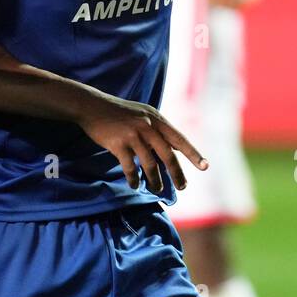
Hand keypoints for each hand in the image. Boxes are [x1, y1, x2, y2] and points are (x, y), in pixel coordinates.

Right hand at [76, 97, 206, 192]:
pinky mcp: (118, 144)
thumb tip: (173, 150)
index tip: (205, 167)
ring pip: (150, 164)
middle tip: (182, 187)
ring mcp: (132, 134)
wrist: (91, 106)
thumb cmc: (118, 112)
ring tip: (157, 190)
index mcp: (155, 118)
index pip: (179, 139)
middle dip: (177, 174)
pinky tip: (135, 185)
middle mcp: (147, 126)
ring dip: (155, 180)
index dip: (193, 154)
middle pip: (167, 155)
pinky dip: (134, 179)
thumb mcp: (142, 114)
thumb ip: (157, 129)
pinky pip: (130, 167)